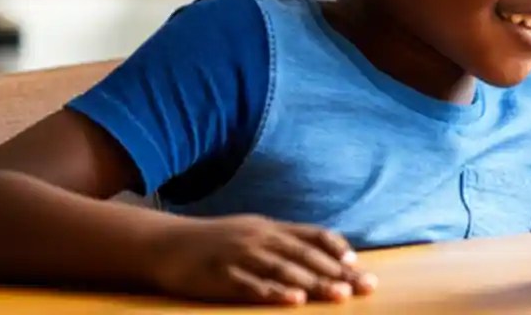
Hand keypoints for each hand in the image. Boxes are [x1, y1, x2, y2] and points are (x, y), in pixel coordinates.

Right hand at [146, 215, 376, 304]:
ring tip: (339, 295)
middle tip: (364, 287)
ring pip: (285, 270)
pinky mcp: (221, 276)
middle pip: (306, 256)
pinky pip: (252, 286)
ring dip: (315, 283)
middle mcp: (260, 239)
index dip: (336, 249)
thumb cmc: (215, 241)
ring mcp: (240, 256)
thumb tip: (318, 252)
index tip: (358, 265)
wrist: (165, 244)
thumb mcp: (252, 231)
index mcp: (270, 228)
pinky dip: (274, 293)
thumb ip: (284, 240)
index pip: (313, 236)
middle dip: (338, 273)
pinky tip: (293, 301)